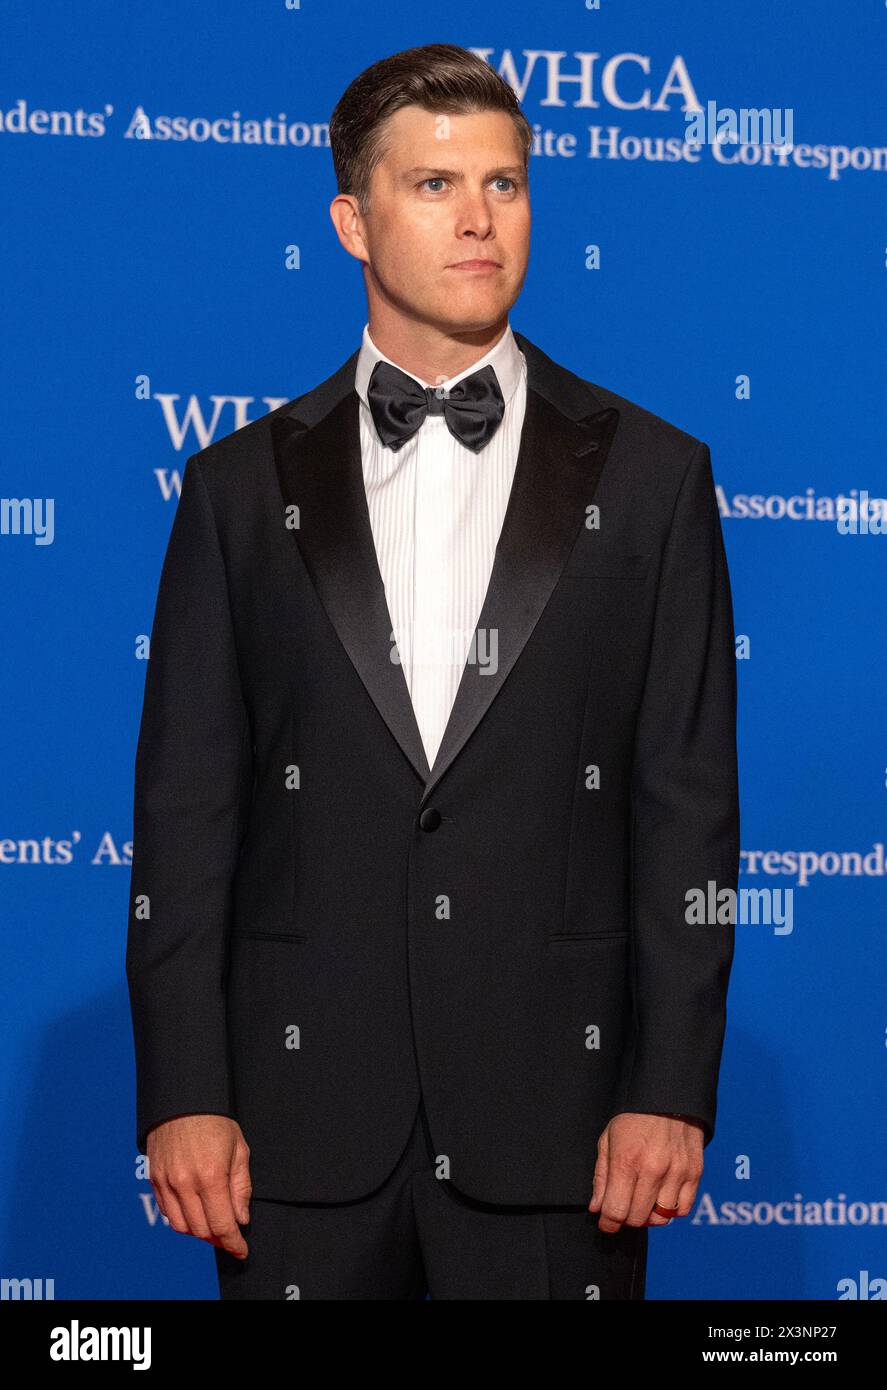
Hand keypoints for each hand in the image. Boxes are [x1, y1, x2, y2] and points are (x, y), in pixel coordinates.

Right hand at [146, 1114, 251, 1257]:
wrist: (183, 1099)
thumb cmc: (215, 1121)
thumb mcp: (239, 1149)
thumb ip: (241, 1187)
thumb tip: (241, 1218)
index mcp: (211, 1176)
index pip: (222, 1225)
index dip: (233, 1243)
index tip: (241, 1250)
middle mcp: (185, 1183)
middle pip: (201, 1230)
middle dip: (218, 1238)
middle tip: (230, 1236)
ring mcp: (167, 1182)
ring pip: (181, 1226)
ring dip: (199, 1232)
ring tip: (212, 1225)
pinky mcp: (155, 1179)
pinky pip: (167, 1212)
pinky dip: (182, 1219)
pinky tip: (194, 1212)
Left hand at [588, 1112, 703, 1232]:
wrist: (669, 1095)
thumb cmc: (633, 1117)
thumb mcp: (608, 1139)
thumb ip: (601, 1176)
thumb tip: (597, 1208)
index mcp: (626, 1160)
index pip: (615, 1210)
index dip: (608, 1223)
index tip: (606, 1223)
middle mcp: (653, 1169)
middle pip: (637, 1218)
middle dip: (625, 1219)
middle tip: (623, 1208)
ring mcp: (677, 1172)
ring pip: (661, 1218)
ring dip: (648, 1216)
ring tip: (642, 1202)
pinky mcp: (694, 1173)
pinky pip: (683, 1209)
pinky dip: (671, 1211)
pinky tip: (661, 1198)